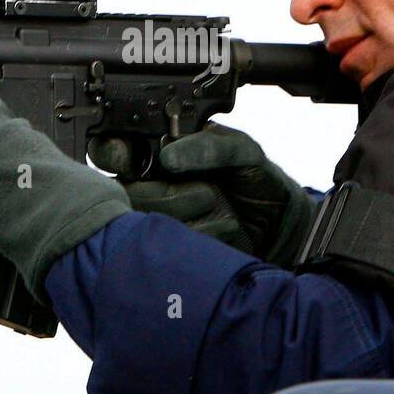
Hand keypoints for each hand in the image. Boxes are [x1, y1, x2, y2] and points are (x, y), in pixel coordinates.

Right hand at [91, 124, 316, 264]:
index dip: (113, 153)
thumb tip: (168, 156)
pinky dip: (203, 232)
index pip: (112, 151)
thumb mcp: (241, 150)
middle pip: (125, 191)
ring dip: (187, 208)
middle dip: (166, 190)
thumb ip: (208, 145)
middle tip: (204, 187)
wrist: (281, 224)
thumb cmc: (255, 180)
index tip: (132, 157)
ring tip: (216, 200)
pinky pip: (170, 242)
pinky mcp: (171, 249)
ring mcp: (158, 220)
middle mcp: (150, 186)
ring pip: (146, 217)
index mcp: (158, 153)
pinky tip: (223, 225)